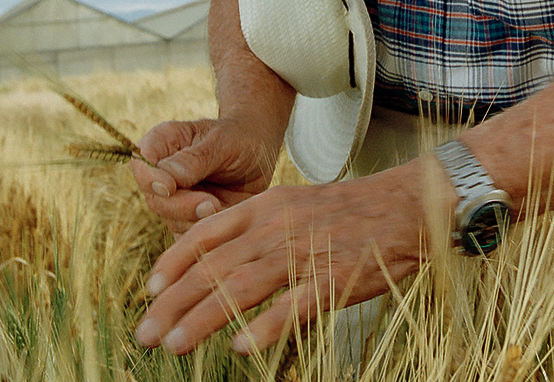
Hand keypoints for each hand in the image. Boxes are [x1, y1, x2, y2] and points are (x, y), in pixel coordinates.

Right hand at [129, 118, 279, 233]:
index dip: (150, 179)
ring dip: (197, 221)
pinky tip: (224, 221)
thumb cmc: (239, 138)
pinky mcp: (189, 221)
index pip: (141, 163)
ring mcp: (175, 200)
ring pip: (172, 221)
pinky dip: (206, 235)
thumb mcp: (222, 142)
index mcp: (163, 144)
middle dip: (181, 206)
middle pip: (155, 199)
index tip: (169, 187)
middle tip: (211, 204)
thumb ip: (195, 159)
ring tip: (222, 208)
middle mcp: (163, 174)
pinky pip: (189, 238)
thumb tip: (166, 180)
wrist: (259, 154)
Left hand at [133, 164, 434, 355]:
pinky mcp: (334, 278)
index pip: (204, 235)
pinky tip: (239, 348)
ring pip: (240, 287)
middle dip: (173, 303)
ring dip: (202, 318)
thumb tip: (215, 263)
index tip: (151, 291)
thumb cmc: (349, 213)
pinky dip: (263, 327)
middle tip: (146, 333)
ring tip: (174, 345)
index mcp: (263, 208)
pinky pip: (292, 306)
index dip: (173, 264)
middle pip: (211, 267)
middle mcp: (275, 228)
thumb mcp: (293, 206)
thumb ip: (255, 230)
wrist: (408, 204)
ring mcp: (304, 253)